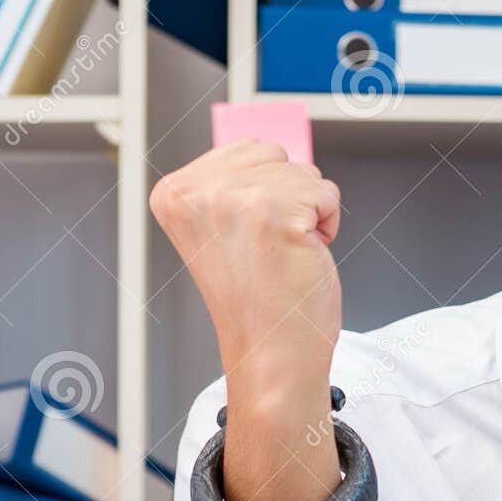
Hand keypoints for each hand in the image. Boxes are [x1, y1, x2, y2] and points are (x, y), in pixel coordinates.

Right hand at [150, 140, 342, 403]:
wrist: (271, 353)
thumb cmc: (257, 298)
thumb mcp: (224, 227)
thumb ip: (232, 182)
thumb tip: (268, 146)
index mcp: (173, 193)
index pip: (246, 149)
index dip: (264, 193)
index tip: (248, 240)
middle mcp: (196, 192)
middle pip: (275, 154)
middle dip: (289, 198)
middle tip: (269, 249)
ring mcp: (234, 200)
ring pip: (304, 172)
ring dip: (308, 213)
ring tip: (284, 255)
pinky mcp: (276, 213)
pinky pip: (327, 193)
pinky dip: (328, 225)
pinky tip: (303, 256)